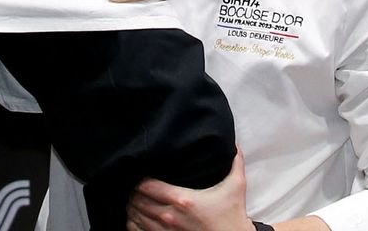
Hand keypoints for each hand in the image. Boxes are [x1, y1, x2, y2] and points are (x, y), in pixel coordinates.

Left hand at [129, 149, 252, 230]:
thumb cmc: (232, 217)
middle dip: (133, 192)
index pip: (147, 186)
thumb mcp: (236, 187)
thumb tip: (235, 144)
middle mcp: (170, 216)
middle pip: (137, 201)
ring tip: (132, 199)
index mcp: (182, 199)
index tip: (138, 172)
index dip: (138, 178)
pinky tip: (137, 218)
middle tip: (132, 184)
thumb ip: (235, 162)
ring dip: (132, 207)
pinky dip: (134, 224)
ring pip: (135, 218)